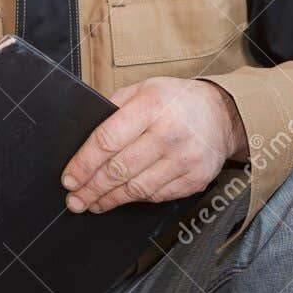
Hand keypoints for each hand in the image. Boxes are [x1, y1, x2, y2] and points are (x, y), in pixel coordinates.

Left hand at [60, 77, 247, 213]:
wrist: (222, 114)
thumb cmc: (176, 101)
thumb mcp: (144, 89)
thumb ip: (115, 109)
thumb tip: (84, 139)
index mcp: (152, 106)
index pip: (108, 140)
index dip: (83, 164)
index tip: (69, 179)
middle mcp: (169, 133)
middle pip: (119, 169)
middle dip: (91, 188)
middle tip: (75, 199)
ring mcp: (185, 159)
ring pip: (137, 188)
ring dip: (109, 199)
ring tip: (93, 203)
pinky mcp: (195, 179)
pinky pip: (157, 196)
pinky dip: (136, 199)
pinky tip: (122, 198)